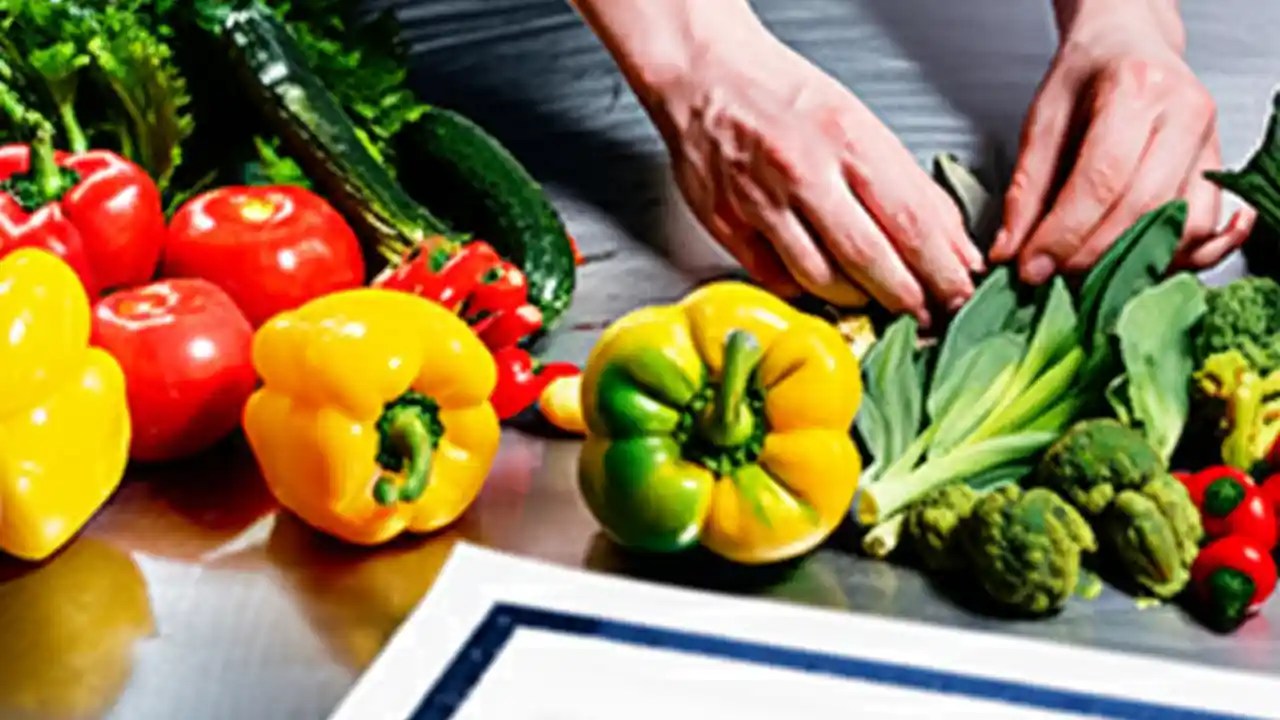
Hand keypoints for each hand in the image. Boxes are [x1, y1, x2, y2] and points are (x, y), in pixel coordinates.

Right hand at [641, 20, 981, 323]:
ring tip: (876, 300)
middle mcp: (804, 172)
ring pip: (822, 279)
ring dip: (859, 300)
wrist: (705, 77)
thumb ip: (908, 186)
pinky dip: (805, 289)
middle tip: (927, 315)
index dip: (942, 269)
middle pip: (870, 260)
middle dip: (908, 298)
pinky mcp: (727, 225)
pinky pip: (776, 278)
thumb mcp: (861, 123)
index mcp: (847, 140)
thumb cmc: (785, 97)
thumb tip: (952, 244)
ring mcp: (761, 202)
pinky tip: (821, 283)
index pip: (911, 221)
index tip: (959, 292)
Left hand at [991, 0, 1254, 280]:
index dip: (1063, 234)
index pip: (1100, 180)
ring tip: (1087, 270)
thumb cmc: (1086, 76)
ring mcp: (1208, 142)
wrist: (1128, 46)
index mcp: (1134, 90)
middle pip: (1142, 207)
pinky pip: (1206, 228)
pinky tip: (1134, 260)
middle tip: (1051, 274)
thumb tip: (1011, 251)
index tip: (1031, 267)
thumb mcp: (1041, 120)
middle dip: (1091, 253)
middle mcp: (1183, 114)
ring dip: (1134, 260)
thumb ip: (1025, 189)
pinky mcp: (1216, 167)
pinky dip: (1173, 255)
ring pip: (1182, 225)